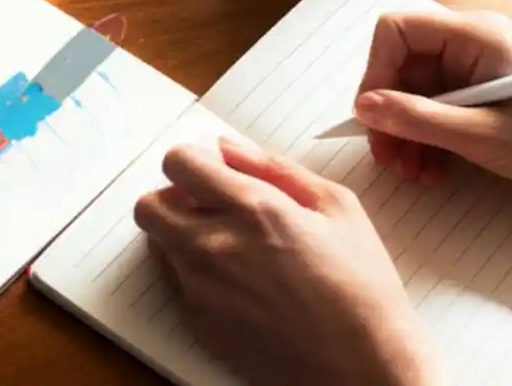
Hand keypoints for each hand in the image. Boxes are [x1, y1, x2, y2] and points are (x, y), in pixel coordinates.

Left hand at [134, 139, 438, 385]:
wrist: (362, 365)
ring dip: (182, 235)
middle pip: (149, 205)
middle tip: (210, 206)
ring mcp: (201, 289)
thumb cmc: (361, 287)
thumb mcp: (336, 206)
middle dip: (174, 197)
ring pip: (159, 244)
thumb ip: (275, 168)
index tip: (212, 170)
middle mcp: (215, 246)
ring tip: (232, 247)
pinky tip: (239, 283)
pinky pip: (175, 284)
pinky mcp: (199, 323)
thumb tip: (229, 148)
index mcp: (253, 209)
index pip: (178, 163)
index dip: (193, 161)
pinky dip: (195, 274)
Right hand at [354, 11, 511, 209]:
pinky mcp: (478, 94)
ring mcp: (474, 69)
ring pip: (413, 92)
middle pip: (401, 64)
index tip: (372, 117)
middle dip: (389, 112)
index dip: (376, 71)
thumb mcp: (480, 135)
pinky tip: (431, 170)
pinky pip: (433, 109)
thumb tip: (365, 108)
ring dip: (404, 132)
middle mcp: (470, 43)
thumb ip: (418, 119)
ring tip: (412, 172)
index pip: (398, 30)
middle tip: (388, 157)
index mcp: (475, 35)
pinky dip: (425, 138)